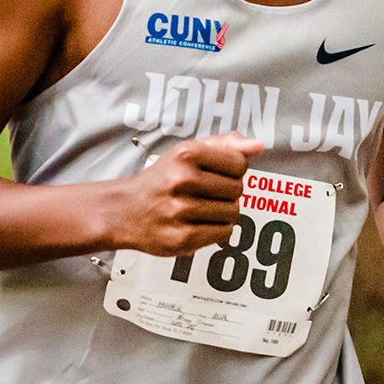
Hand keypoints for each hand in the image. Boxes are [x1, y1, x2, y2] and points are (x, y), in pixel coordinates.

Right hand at [108, 133, 265, 256]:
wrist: (125, 211)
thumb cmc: (160, 181)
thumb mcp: (187, 153)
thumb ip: (225, 145)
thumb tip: (257, 146)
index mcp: (185, 154)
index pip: (239, 163)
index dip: (232, 170)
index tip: (215, 174)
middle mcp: (182, 180)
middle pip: (238, 188)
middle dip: (226, 192)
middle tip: (203, 193)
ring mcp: (182, 210)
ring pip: (233, 212)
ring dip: (223, 212)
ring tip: (200, 209)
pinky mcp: (183, 237)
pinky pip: (224, 233)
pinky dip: (217, 229)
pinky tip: (198, 223)